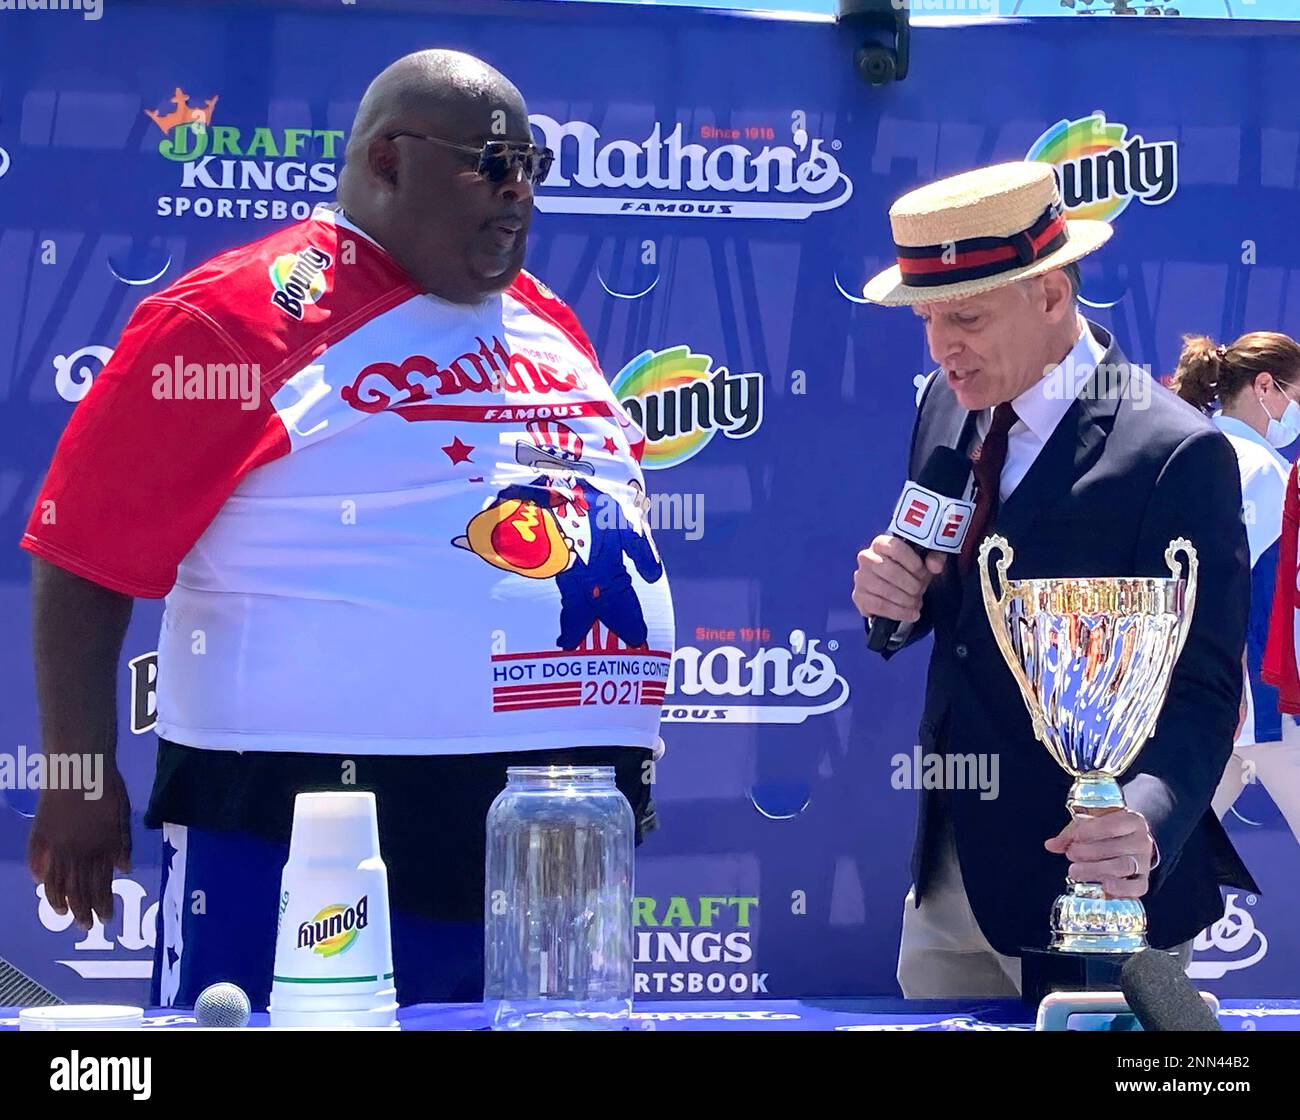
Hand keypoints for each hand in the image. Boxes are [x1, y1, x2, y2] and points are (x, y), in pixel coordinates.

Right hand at [27, 766, 131, 929]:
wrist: (79, 765)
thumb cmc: (107, 786)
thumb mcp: (123, 814)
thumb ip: (123, 843)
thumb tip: (123, 870)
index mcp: (103, 845)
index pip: (102, 883)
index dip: (103, 902)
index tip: (105, 919)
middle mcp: (79, 850)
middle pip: (80, 887)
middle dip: (84, 910)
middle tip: (86, 928)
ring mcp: (58, 843)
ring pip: (58, 880)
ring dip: (62, 900)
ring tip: (65, 915)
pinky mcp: (41, 833)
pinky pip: (39, 861)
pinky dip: (41, 876)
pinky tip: (43, 887)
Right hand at [852, 534, 944, 623]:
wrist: (894, 586)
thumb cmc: (909, 568)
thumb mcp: (925, 559)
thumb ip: (934, 557)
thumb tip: (935, 566)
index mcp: (881, 543)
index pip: (895, 547)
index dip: (912, 561)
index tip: (923, 572)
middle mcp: (866, 557)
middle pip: (889, 571)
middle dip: (910, 584)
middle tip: (920, 590)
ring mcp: (860, 578)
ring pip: (884, 590)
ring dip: (906, 600)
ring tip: (917, 603)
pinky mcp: (859, 596)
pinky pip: (879, 606)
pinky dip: (899, 612)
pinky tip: (912, 614)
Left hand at [1044, 809, 1153, 898]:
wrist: (1130, 843)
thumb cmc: (1107, 831)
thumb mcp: (1091, 824)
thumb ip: (1071, 833)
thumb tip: (1051, 845)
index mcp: (1132, 820)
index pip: (1114, 824)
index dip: (1092, 831)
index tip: (1075, 837)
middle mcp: (1142, 841)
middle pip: (1116, 848)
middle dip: (1089, 852)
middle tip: (1071, 854)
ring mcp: (1143, 862)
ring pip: (1123, 867)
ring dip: (1096, 870)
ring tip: (1075, 871)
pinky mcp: (1143, 880)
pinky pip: (1138, 887)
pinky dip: (1122, 889)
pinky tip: (1105, 886)